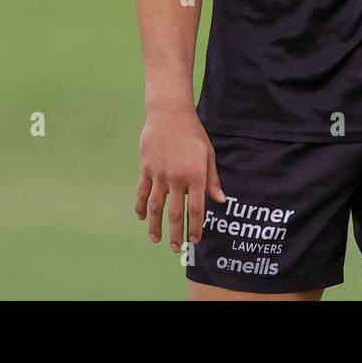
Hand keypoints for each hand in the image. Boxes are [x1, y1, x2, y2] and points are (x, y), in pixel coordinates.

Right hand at [134, 107, 225, 251]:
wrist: (170, 114)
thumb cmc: (193, 133)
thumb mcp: (208, 154)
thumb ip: (212, 179)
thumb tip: (220, 201)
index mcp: (195, 175)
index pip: (196, 208)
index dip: (196, 227)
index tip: (195, 240)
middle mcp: (177, 178)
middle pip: (175, 213)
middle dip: (176, 233)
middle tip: (176, 248)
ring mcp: (159, 174)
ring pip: (155, 207)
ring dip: (155, 226)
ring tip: (156, 239)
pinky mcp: (146, 169)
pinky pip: (142, 192)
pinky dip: (140, 207)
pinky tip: (141, 218)